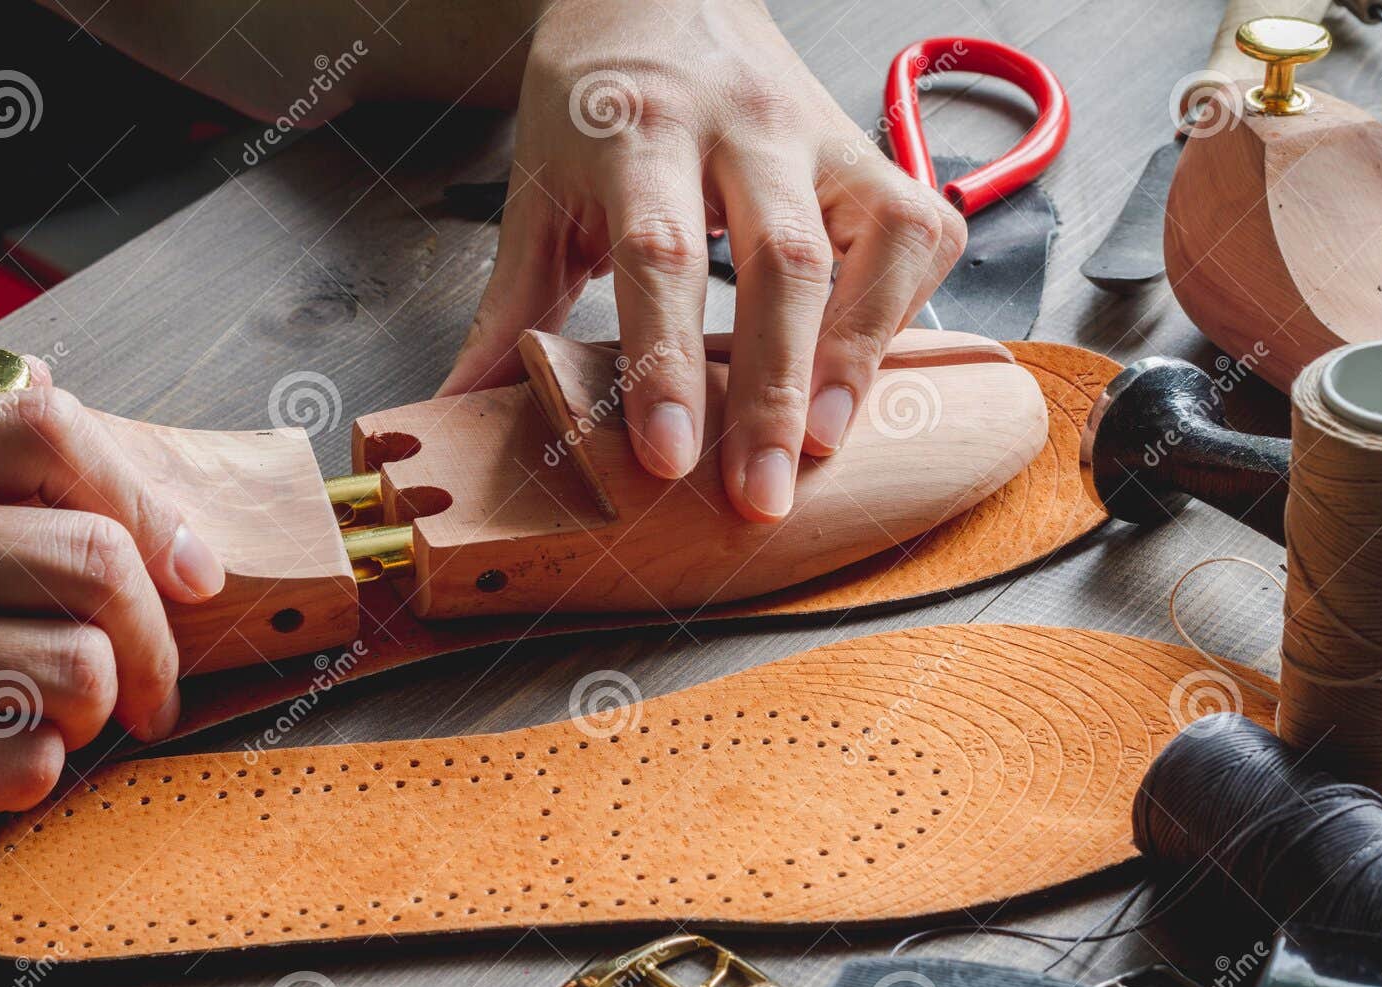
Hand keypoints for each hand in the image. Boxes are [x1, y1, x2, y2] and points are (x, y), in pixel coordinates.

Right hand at [0, 358, 224, 812]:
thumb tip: (40, 378)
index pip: (46, 432)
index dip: (145, 504)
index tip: (193, 573)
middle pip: (94, 559)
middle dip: (151, 637)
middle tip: (153, 685)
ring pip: (80, 670)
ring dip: (98, 707)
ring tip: (61, 716)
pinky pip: (30, 763)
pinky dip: (36, 768)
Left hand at [438, 0, 965, 521]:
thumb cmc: (600, 98)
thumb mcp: (539, 189)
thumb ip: (513, 303)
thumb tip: (462, 408)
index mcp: (642, 131)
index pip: (661, 252)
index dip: (666, 359)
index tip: (668, 455)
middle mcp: (746, 126)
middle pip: (784, 261)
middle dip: (773, 389)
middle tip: (761, 494)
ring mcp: (822, 135)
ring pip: (876, 243)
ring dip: (857, 354)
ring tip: (823, 446)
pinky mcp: (874, 153)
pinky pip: (919, 235)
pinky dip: (900, 312)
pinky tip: (862, 374)